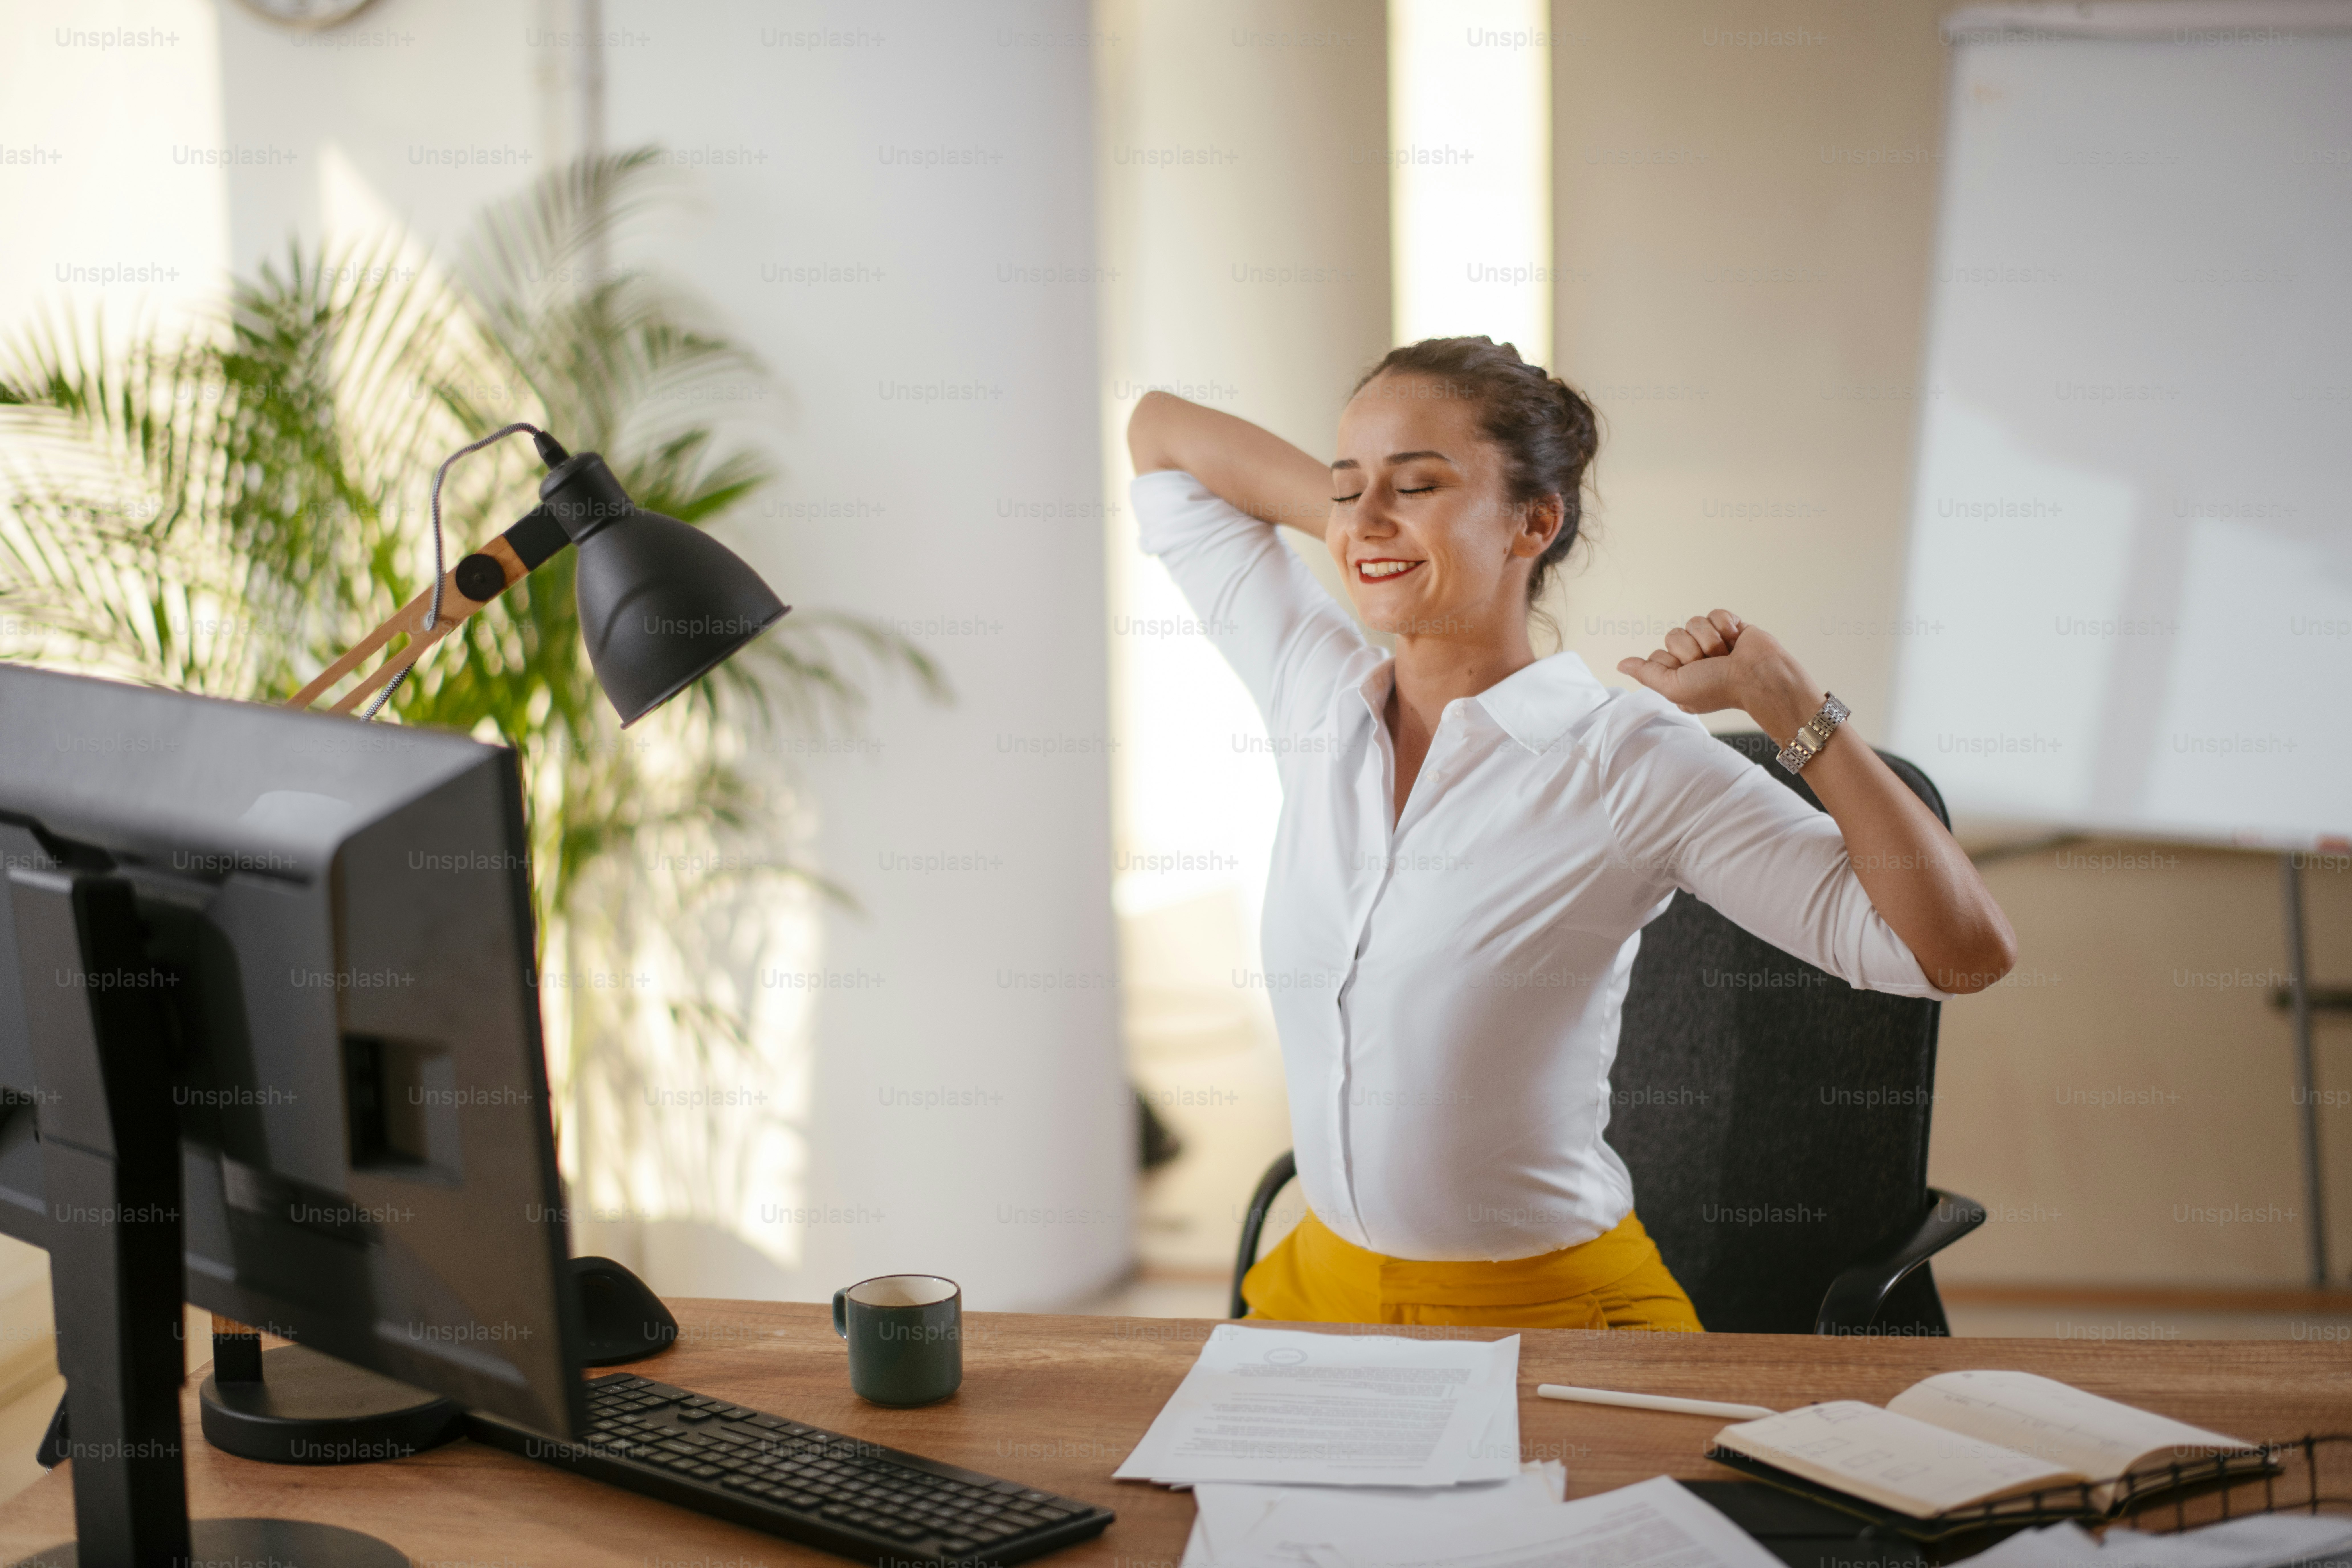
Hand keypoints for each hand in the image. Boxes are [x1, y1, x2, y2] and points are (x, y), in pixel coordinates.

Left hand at [1615, 610, 1821, 739]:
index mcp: (1680, 676)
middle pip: (1673, 637)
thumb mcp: (1674, 688)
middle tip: (1711, 664)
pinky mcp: (1730, 626)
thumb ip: (1647, 674)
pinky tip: (1736, 641)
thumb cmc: (1719, 688)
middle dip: (1691, 651)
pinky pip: (1714, 613)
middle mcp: (1695, 658)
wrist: (1758, 677)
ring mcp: (1713, 641)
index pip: (1657, 655)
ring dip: (1709, 640)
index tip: (1690, 674)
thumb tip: (1621, 664)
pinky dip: (1726, 627)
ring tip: (1726, 654)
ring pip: (1693, 623)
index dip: (1671, 664)